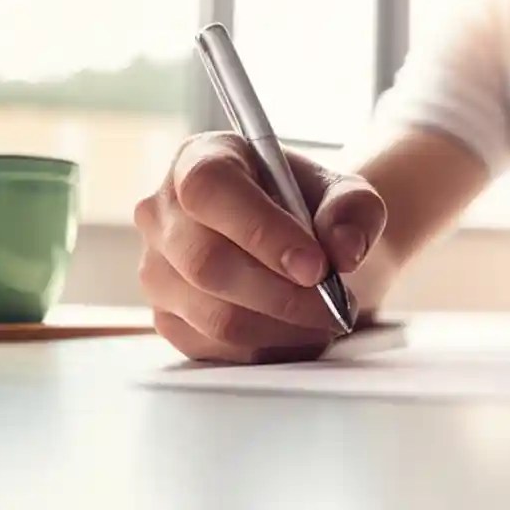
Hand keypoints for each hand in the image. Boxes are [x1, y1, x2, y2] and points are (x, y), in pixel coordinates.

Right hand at [134, 132, 386, 363]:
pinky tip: (299, 332)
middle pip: (207, 262)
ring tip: (325, 318)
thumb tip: (343, 250)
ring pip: (214, 316)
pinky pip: (215, 348)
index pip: (210, 189)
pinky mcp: (167, 319)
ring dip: (283, 327)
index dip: (261, 231)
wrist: (300, 243)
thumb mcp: (346, 194)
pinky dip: (268, 349)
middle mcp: (163, 213)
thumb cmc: (312, 208)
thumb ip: (353, 211)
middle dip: (283, 294)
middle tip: (333, 303)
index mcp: (200, 159)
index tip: (315, 265)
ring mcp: (156, 270)